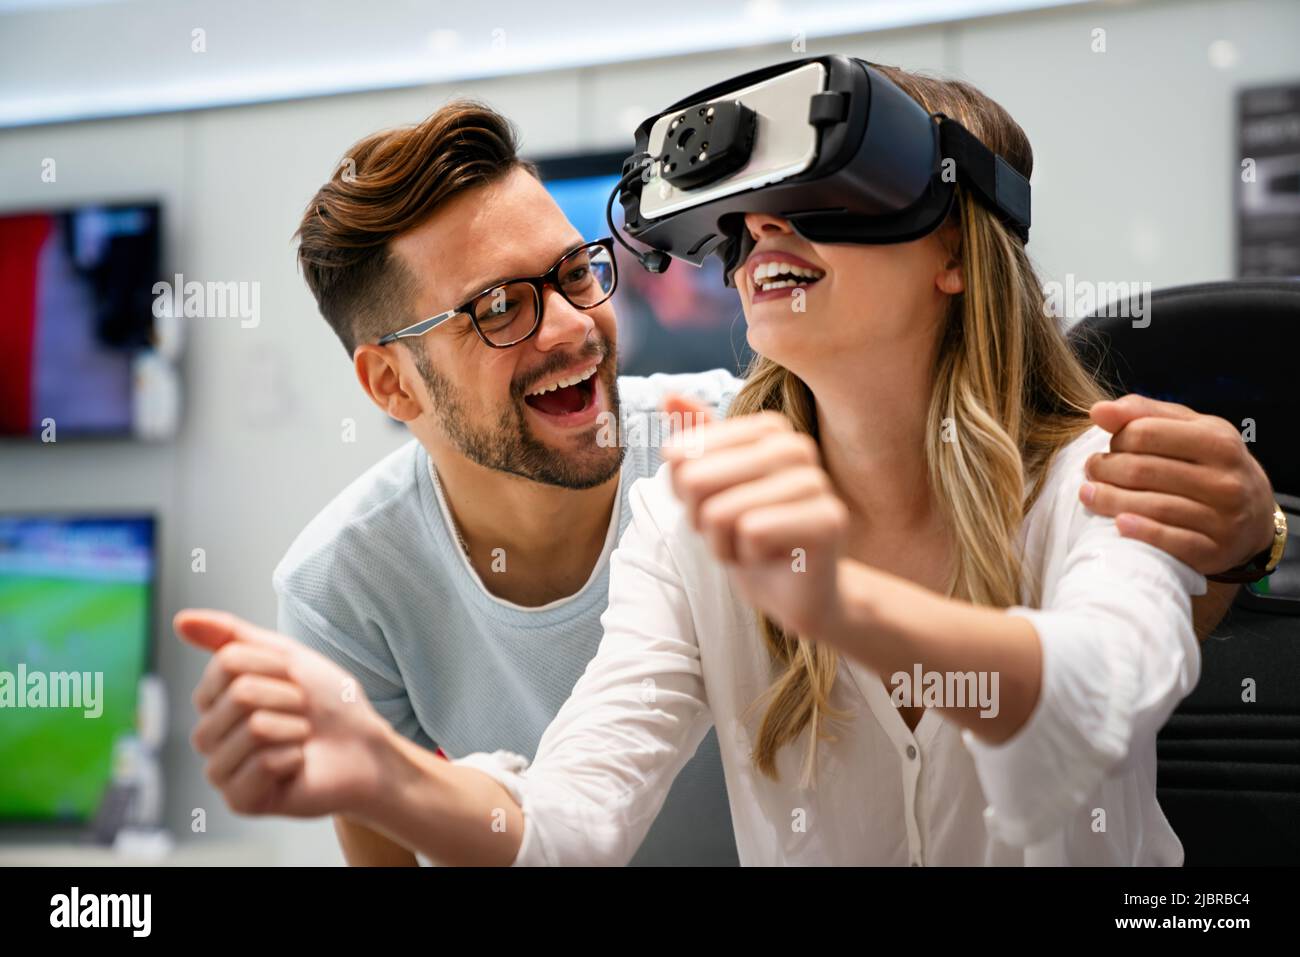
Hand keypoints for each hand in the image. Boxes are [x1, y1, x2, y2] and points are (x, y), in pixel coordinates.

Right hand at [175, 609, 392, 818]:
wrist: (364, 746)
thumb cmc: (327, 703)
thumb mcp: (284, 655)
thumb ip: (230, 636)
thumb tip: (179, 619)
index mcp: (215, 700)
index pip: (227, 663)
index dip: (273, 665)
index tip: (294, 679)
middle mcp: (209, 735)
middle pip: (240, 694)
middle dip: (288, 696)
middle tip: (302, 712)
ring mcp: (221, 770)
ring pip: (253, 728)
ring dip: (294, 727)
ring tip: (301, 737)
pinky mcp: (239, 801)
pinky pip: (263, 763)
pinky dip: (294, 757)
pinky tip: (298, 764)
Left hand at [661, 395, 849, 638]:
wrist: (793, 591)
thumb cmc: (749, 534)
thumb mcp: (708, 487)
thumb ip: (694, 441)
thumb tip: (667, 396)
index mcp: (768, 429)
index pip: (684, 454)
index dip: (684, 493)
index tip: (714, 507)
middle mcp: (796, 446)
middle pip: (697, 480)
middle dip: (701, 520)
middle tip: (731, 533)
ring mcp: (817, 482)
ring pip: (722, 511)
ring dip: (723, 544)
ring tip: (750, 547)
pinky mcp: (829, 520)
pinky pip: (752, 533)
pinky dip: (747, 557)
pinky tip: (770, 559)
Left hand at [1084, 394, 1274, 574]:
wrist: (1256, 515)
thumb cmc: (1209, 463)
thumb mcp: (1189, 429)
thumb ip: (1144, 414)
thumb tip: (1097, 410)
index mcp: (1219, 442)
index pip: (1146, 433)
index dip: (1118, 438)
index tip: (1111, 446)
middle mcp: (1226, 481)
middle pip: (1143, 471)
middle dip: (1106, 469)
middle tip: (1091, 470)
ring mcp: (1223, 519)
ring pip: (1153, 506)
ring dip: (1110, 500)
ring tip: (1089, 494)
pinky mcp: (1214, 552)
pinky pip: (1171, 542)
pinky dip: (1141, 532)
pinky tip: (1118, 524)